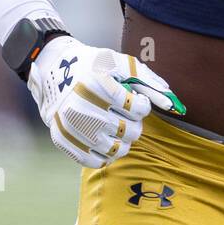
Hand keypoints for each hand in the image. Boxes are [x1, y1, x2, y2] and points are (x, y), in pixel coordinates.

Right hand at [27, 36, 184, 167]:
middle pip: (130, 131)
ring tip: (116, 127)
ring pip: (116, 150)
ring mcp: (71, 126)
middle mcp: (82, 107)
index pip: (138, 109)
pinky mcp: (62, 139)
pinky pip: (94, 161)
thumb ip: (148, 80)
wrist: (52, 68)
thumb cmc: (92, 65)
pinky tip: (104, 139)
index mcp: (98, 84)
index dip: (143, 106)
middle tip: (125, 114)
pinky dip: (105, 154)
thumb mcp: (120, 63)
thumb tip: (171, 102)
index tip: (135, 100)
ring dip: (123, 141)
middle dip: (135, 124)